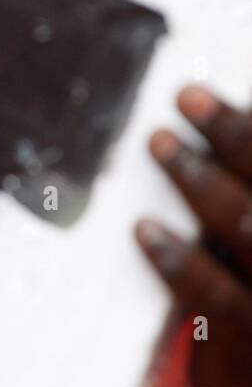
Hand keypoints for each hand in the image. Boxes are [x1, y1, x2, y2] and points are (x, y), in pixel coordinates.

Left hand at [135, 85, 251, 386]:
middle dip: (234, 135)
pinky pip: (216, 295)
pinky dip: (180, 259)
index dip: (248, 124)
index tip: (202, 91)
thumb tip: (207, 130)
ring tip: (160, 142)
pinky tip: (145, 230)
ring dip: (201, 182)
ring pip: (251, 229)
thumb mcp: (244, 254)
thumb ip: (239, 194)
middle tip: (185, 98)